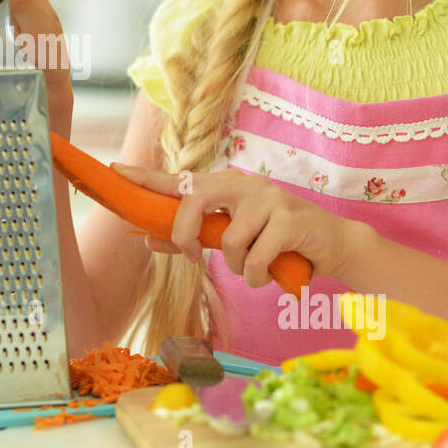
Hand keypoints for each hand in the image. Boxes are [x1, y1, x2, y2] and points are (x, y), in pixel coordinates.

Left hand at [109, 162, 356, 287]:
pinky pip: (255, 258)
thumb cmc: (275, 242)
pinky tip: (269, 273)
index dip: (147, 177)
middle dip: (185, 232)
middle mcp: (244, 184)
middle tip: (194, 255)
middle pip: (195, 200)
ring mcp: (269, 198)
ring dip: (238, 267)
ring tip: (255, 266)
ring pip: (229, 241)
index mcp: (226, 186)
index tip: (116, 170)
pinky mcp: (289, 219)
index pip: (181, 179)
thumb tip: (147, 240)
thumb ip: (191, 239)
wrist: (332, 244)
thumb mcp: (231, 240)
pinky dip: (257, 277)